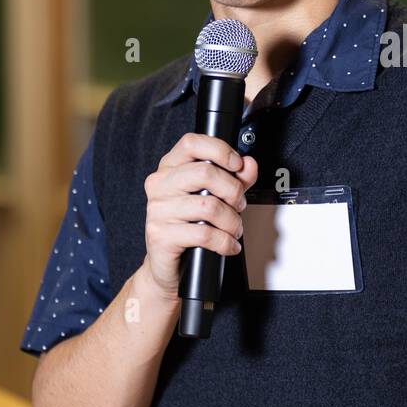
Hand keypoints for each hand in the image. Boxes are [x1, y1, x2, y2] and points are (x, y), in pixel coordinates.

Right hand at [141, 133, 257, 298]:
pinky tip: (228, 245)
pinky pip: (203, 234)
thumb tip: (249, 165)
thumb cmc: (190, 225)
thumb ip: (235, 178)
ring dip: (232, 221)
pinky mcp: (160, 235)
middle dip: (233, 191)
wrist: (169, 263)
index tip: (237, 164)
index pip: (191, 143)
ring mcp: (157, 210)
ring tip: (234, 228)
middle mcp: (160, 185)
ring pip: (208, 206)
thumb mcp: (216, 196)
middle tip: (239, 205)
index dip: (220, 150)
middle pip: (205, 173)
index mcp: (170, 168)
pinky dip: (224, 242)